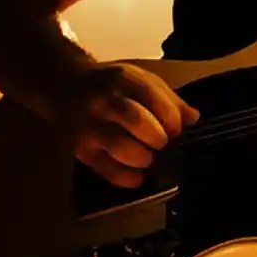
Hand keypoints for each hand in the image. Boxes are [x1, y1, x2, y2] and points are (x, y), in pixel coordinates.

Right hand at [47, 61, 199, 187]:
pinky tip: (138, 177)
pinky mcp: (79, 148)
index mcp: (123, 79)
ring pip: (120, 146)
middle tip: (161, 144)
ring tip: (148, 158)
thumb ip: (167, 98)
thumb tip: (193, 118)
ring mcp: (89, 125)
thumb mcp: (138, 79)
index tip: (176, 130)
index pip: (152, 96)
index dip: (171, 117)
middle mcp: (103, 100)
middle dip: (157, 137)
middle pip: (137, 121)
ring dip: (142, 158)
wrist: (62, 86)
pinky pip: (104, 168)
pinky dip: (125, 177)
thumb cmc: (110, 85)